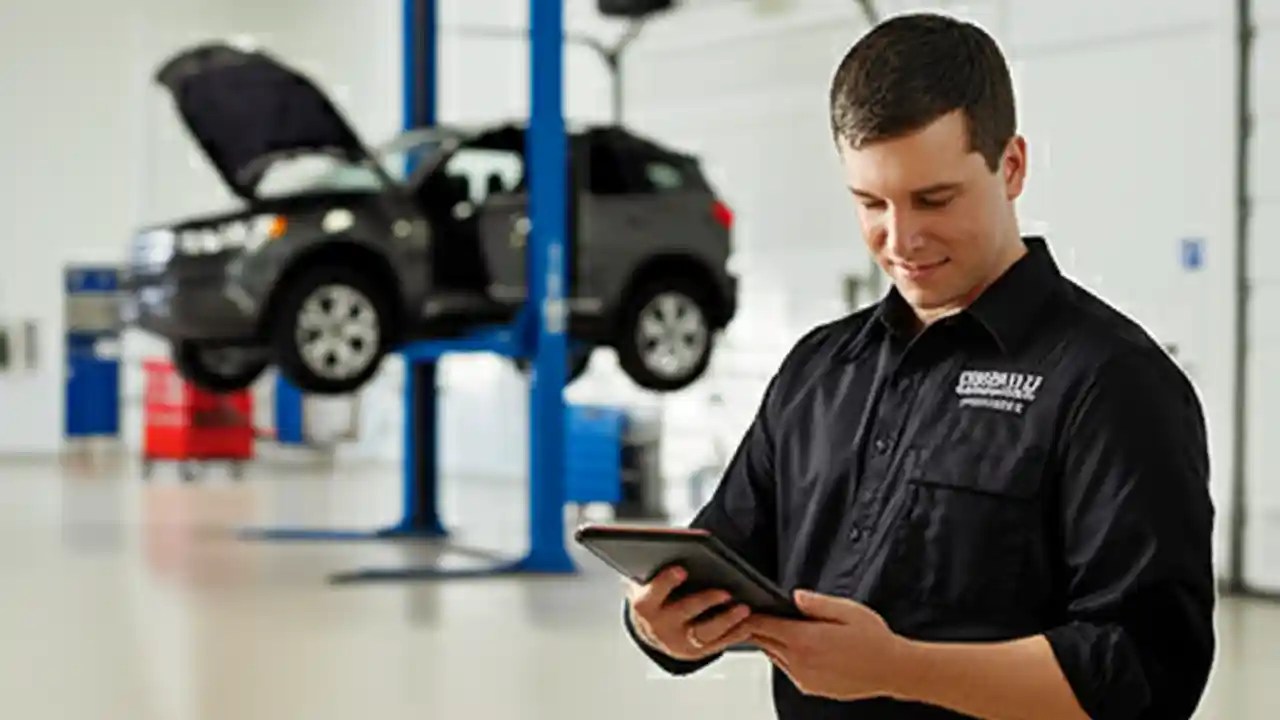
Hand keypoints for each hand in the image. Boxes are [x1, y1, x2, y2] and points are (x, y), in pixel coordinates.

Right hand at [626, 566, 753, 660]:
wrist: (649, 629)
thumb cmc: (655, 595)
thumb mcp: (647, 581)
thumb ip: (658, 567)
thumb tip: (679, 547)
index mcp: (645, 605)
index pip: (654, 592)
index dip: (666, 581)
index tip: (682, 569)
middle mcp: (659, 627)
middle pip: (683, 613)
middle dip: (705, 602)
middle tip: (725, 592)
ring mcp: (678, 642)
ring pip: (704, 633)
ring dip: (726, 621)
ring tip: (743, 608)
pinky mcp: (695, 652)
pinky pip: (718, 644)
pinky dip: (735, 634)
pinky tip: (748, 622)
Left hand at [744, 589, 909, 700]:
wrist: (892, 671)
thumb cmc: (874, 640)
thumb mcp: (847, 610)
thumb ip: (816, 603)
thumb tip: (794, 596)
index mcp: (806, 640)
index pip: (763, 626)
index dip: (751, 615)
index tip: (746, 606)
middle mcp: (800, 662)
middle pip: (763, 642)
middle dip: (758, 627)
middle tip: (760, 612)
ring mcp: (803, 677)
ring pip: (774, 655)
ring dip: (773, 641)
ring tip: (783, 626)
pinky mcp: (809, 687)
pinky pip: (787, 668)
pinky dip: (786, 655)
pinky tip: (800, 644)